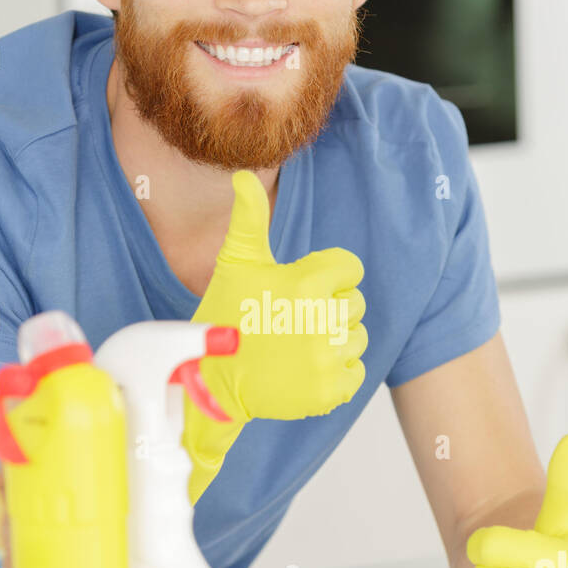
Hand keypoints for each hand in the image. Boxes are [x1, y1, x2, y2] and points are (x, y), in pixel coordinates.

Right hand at [182, 170, 367, 503]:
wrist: (209, 379)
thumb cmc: (225, 313)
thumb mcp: (236, 261)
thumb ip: (249, 217)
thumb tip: (242, 175)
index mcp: (307, 283)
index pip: (349, 269)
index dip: (328, 276)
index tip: (301, 290)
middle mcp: (321, 320)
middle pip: (355, 304)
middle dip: (330, 307)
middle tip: (294, 319)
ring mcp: (326, 359)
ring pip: (357, 338)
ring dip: (334, 340)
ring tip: (299, 344)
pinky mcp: (329, 392)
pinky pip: (356, 373)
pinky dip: (338, 372)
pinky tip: (307, 368)